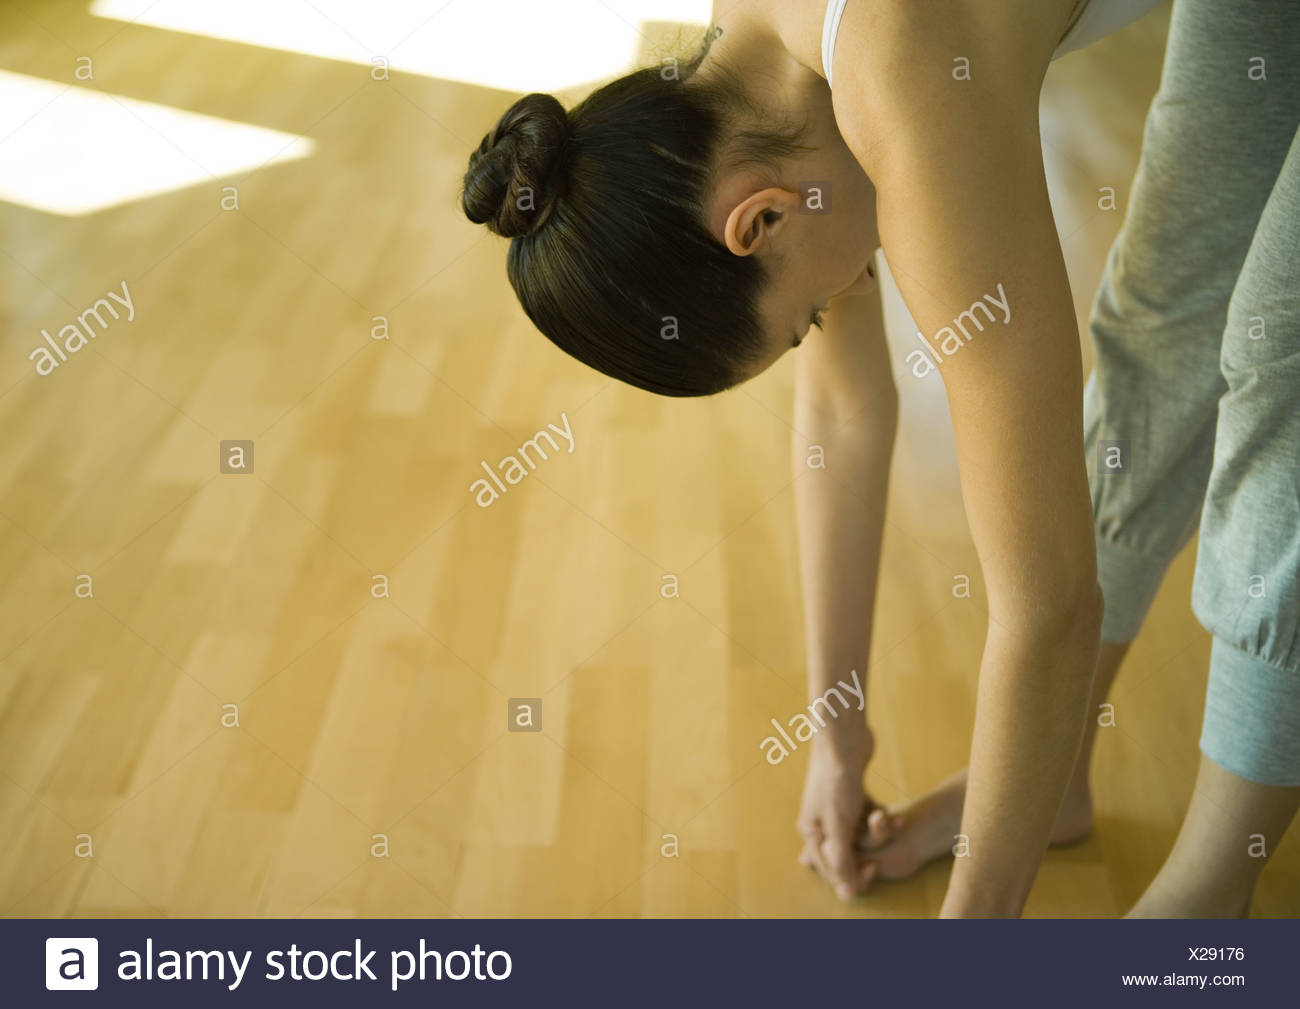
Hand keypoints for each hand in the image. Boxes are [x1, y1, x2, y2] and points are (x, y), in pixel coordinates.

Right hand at [796, 732, 879, 900]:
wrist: (843, 739)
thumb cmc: (836, 781)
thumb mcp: (839, 826)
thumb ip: (842, 861)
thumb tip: (846, 894)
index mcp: (811, 831)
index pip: (831, 868)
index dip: (853, 876)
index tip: (874, 871)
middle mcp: (821, 821)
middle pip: (848, 852)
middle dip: (870, 850)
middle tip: (882, 850)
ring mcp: (837, 807)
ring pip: (862, 835)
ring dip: (879, 832)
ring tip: (890, 819)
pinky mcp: (853, 795)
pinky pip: (869, 818)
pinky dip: (882, 819)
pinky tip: (893, 815)